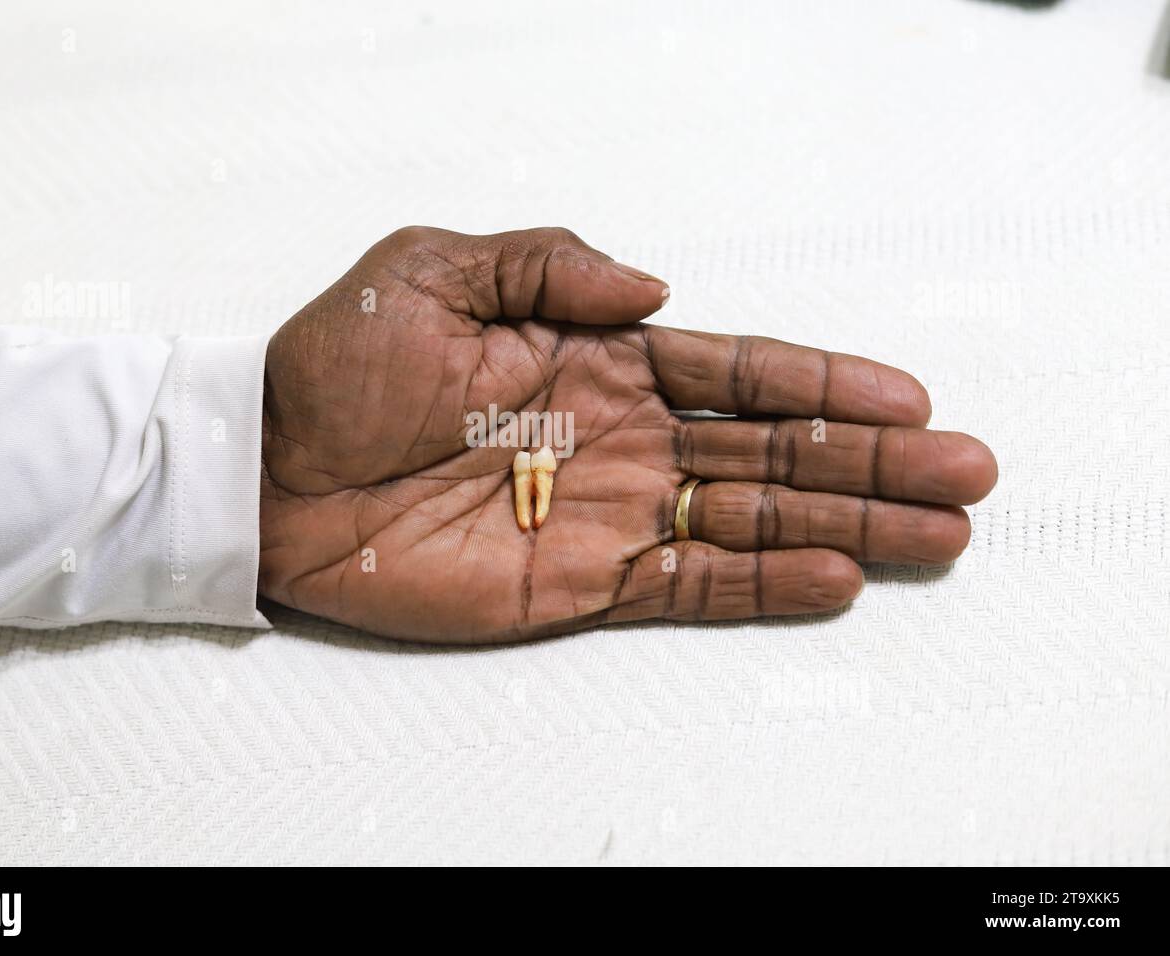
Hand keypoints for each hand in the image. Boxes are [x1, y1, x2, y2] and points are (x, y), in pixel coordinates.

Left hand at [260, 227, 996, 642]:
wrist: (267, 471)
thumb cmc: (339, 364)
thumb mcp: (436, 269)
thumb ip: (552, 263)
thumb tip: (658, 288)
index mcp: (597, 357)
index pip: (739, 372)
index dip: (826, 386)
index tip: (908, 398)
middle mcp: (621, 436)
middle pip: (773, 452)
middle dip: (871, 463)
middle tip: (966, 474)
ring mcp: (608, 513)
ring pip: (752, 521)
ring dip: (848, 526)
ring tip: (937, 533)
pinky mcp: (576, 583)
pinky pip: (688, 587)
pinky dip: (763, 586)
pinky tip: (836, 578)